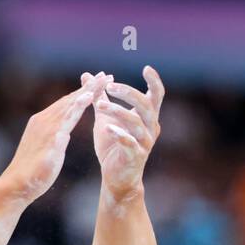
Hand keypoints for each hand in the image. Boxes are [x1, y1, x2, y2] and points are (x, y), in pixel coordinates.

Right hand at [0, 73, 109, 205]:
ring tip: (101, 82)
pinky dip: (77, 108)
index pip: (66, 104)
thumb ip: (56, 139)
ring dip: (86, 92)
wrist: (17, 185)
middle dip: (89, 87)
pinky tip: (87, 99)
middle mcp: (44, 121)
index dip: (83, 92)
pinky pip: (66, 120)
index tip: (98, 83)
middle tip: (106, 74)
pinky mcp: (50, 140)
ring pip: (69, 106)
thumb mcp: (48, 150)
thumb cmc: (32, 171)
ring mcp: (46, 129)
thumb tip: (64, 135)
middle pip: (70, 100)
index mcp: (43, 122)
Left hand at [85, 65, 163, 200]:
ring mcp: (144, 143)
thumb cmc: (112, 145)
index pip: (156, 96)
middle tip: (109, 86)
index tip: (146, 68)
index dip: (154, 81)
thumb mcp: (104, 118)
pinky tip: (107, 128)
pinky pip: (130, 143)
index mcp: (147, 117)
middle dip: (128, 93)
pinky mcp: (135, 157)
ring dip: (118, 112)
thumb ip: (99, 97)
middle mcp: (150, 128)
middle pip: (146, 105)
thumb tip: (88, 75)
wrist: (116, 177)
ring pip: (136, 123)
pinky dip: (119, 134)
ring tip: (99, 106)